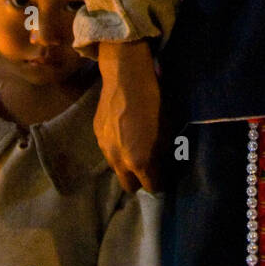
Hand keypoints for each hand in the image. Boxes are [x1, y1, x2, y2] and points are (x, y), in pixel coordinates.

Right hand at [95, 41, 161, 192]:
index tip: (164, 175)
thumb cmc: (154, 102)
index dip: (160, 182)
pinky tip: (124, 131)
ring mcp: (104, 149)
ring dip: (127, 165)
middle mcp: (119, 161)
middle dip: (140, 180)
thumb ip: (163, 154)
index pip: (152, 187)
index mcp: (139, 161)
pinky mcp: (97, 136)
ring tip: (136, 146)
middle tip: (149, 166)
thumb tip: (162, 165)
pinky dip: (117, 148)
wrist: (126, 78)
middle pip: (129, 187)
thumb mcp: (168, 130)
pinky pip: (109, 151)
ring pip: (117, 169)